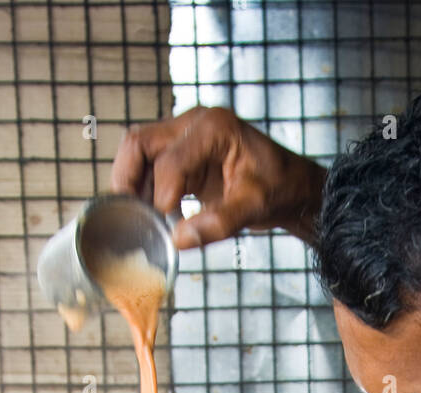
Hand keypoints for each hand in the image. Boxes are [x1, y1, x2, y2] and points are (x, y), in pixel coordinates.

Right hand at [110, 106, 326, 248]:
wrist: (292, 185)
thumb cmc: (280, 188)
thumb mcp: (255, 207)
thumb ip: (218, 223)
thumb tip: (178, 241)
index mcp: (213, 128)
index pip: (170, 161)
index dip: (161, 196)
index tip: (162, 226)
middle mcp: (194, 124)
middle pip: (140, 143)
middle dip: (127, 179)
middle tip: (127, 215)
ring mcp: (186, 137)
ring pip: (139, 153)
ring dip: (133, 185)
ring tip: (137, 218)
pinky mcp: (184, 155)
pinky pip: (152, 167)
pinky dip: (145, 189)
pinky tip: (150, 215)